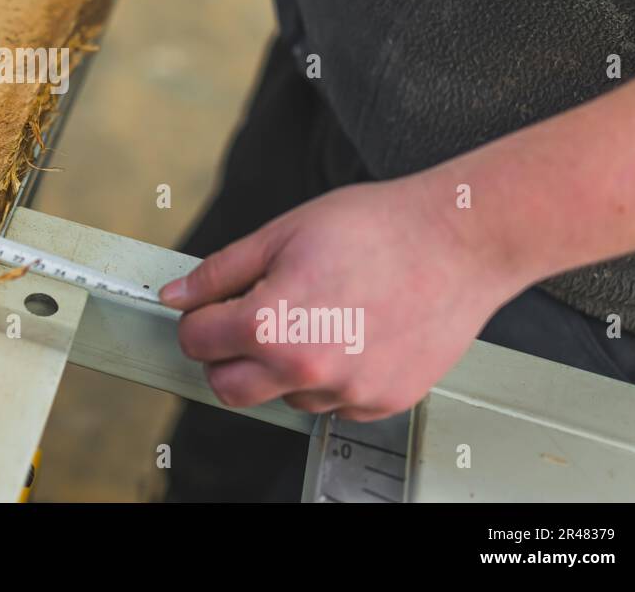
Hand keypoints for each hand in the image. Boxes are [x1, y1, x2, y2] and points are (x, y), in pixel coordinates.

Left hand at [160, 176, 512, 420]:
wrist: (457, 241)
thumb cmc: (376, 229)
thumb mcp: (280, 234)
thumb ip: (219, 273)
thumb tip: (176, 296)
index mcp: (271, 324)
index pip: (195, 342)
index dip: (198, 318)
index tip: (213, 306)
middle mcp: (306, 370)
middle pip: (227, 388)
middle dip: (225, 356)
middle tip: (249, 320)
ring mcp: (347, 392)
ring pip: (282, 398)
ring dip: (282, 368)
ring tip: (317, 315)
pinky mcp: (381, 403)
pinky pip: (331, 404)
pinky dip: (328, 378)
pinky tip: (350, 333)